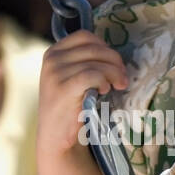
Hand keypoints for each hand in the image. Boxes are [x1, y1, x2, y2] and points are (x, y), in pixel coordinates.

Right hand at [37, 30, 128, 159]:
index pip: (85, 36)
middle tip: (123, 79)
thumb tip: (114, 54)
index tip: (114, 64)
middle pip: (94, 48)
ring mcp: (55, 72)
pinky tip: (103, 92)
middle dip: (114, 61)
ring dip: (113, 73)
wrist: (56, 138)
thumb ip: (83, 62)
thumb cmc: (70, 108)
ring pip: (96, 62)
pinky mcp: (63, 87)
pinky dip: (103, 81)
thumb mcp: (71, 78)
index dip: (105, 47)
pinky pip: (92, 75)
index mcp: (53, 52)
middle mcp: (51, 58)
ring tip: (117, 86)